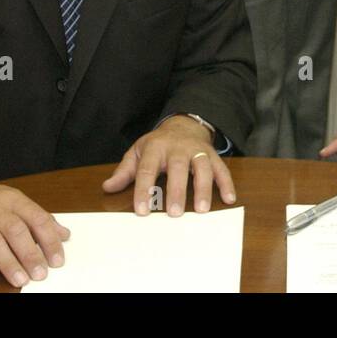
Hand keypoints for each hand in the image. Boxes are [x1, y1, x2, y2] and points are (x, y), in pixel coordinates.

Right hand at [0, 170, 70, 287]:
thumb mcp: (12, 203)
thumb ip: (37, 219)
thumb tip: (64, 235)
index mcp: (12, 200)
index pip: (36, 218)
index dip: (49, 240)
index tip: (57, 260)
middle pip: (15, 230)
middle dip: (30, 253)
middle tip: (41, 274)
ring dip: (8, 262)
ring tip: (21, 280)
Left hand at [102, 115, 234, 216]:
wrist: (183, 124)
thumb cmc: (158, 144)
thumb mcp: (138, 151)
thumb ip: (125, 170)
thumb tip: (107, 187)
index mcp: (156, 147)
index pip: (147, 169)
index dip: (143, 189)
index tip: (141, 211)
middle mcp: (178, 148)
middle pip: (177, 168)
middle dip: (176, 190)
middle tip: (175, 213)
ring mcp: (197, 150)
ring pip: (202, 167)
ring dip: (203, 188)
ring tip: (202, 210)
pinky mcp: (212, 155)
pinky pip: (222, 169)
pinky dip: (226, 183)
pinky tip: (229, 198)